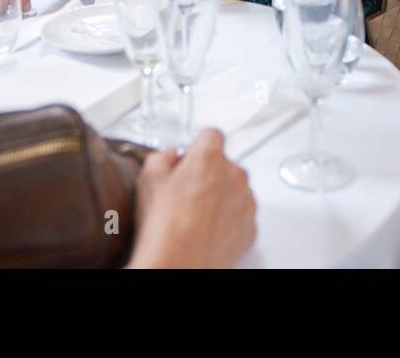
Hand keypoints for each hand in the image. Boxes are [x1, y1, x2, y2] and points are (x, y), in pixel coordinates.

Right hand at [127, 129, 256, 268]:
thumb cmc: (165, 225)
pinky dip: (228, 221)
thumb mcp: (148, 178)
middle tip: (186, 193)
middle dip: (208, 174)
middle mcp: (235, 175)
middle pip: (224, 164)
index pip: (211, 134)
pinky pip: (241, 216)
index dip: (197, 146)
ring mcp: (246, 202)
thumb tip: (170, 156)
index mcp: (210, 157)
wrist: (179, 264)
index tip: (190, 158)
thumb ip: (162, 156)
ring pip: (235, 190)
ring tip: (194, 216)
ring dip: (220, 197)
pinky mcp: (250, 228)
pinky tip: (206, 231)